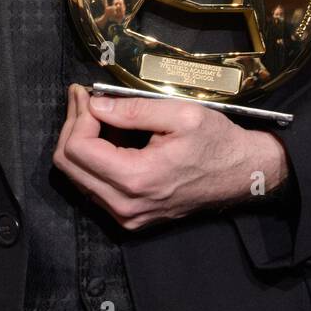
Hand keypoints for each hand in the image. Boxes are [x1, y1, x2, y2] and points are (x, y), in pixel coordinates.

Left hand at [52, 84, 288, 230]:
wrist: (242, 175)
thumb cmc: (217, 142)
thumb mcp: (180, 114)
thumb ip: (133, 109)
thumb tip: (94, 104)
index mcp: (136, 179)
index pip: (77, 149)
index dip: (79, 116)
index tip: (90, 93)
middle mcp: (125, 206)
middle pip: (68, 166)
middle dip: (73, 125)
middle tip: (85, 97)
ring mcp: (127, 216)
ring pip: (77, 178)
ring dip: (81, 142)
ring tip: (97, 112)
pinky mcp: (130, 217)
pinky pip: (94, 187)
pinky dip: (94, 159)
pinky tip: (110, 136)